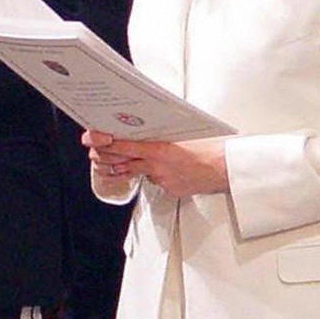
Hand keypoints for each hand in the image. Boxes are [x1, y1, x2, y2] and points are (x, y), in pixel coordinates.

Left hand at [86, 130, 228, 197]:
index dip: (104, 143)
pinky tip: (155, 169)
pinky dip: (150, 175)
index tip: (92, 138)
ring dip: (118, 169)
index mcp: (160, 148)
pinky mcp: (168, 189)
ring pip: (132, 173)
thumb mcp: (182, 135)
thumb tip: (147, 129)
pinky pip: (153, 181)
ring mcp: (161, 179)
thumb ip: (161, 135)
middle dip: (103, 157)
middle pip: (120, 162)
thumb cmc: (210, 147)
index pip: (123, 145)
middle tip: (94, 152)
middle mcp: (157, 165)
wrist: (227, 168)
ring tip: (108, 164)